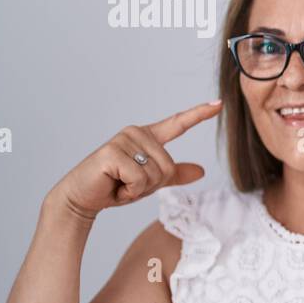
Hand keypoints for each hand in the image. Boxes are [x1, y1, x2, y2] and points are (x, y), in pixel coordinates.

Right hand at [51, 100, 221, 219]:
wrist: (84, 197)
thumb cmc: (116, 186)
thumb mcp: (151, 181)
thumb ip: (174, 175)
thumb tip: (201, 171)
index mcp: (147, 137)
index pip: (178, 124)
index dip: (199, 114)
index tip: (219, 104)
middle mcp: (136, 133)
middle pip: (168, 166)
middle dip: (151, 185)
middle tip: (128, 183)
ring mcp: (123, 140)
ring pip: (155, 174)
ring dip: (139, 189)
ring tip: (119, 183)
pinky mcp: (112, 153)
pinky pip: (139, 179)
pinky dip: (129, 191)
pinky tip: (114, 185)